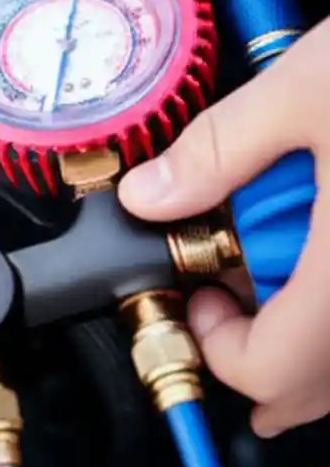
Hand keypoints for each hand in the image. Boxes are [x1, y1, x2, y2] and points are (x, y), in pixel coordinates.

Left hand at [118, 18, 329, 437]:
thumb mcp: (309, 87)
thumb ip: (221, 149)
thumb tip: (153, 194)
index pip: (273, 372)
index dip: (218, 343)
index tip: (204, 293)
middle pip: (321, 379)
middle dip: (268, 334)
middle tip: (247, 272)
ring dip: (313, 315)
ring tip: (300, 233)